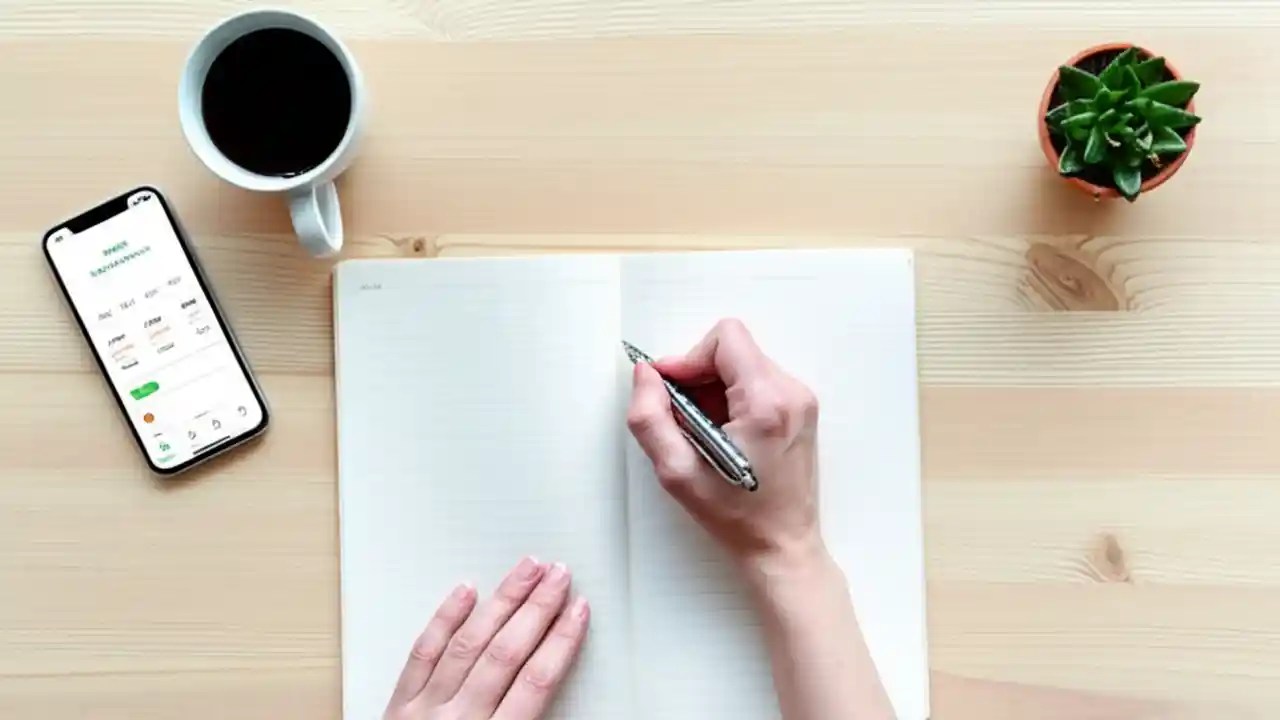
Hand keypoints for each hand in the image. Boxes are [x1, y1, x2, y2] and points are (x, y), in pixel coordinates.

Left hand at [385, 557, 588, 719]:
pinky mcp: (397, 706)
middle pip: (506, 653)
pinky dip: (445, 619)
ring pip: (469, 642)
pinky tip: (466, 591)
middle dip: (538, 609)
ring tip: (526, 570)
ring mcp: (423, 711)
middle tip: (560, 576)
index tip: (580, 612)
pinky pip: (423, 652)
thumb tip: (551, 692)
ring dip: (502, 601)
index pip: (536, 683)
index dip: (562, 642)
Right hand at [626, 319, 822, 571]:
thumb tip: (646, 374)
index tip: (670, 391)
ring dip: (714, 389)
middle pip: (734, 350)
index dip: (688, 358)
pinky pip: (758, 383)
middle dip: (699, 377)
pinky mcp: (801, 411)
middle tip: (682, 418)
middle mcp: (792, 393)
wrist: (783, 547)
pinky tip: (723, 435)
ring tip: (703, 433)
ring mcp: (802, 401)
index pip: (726, 338)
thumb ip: (650, 418)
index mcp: (767, 402)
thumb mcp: (677, 473)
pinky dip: (732, 399)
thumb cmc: (735, 517)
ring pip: (744, 365)